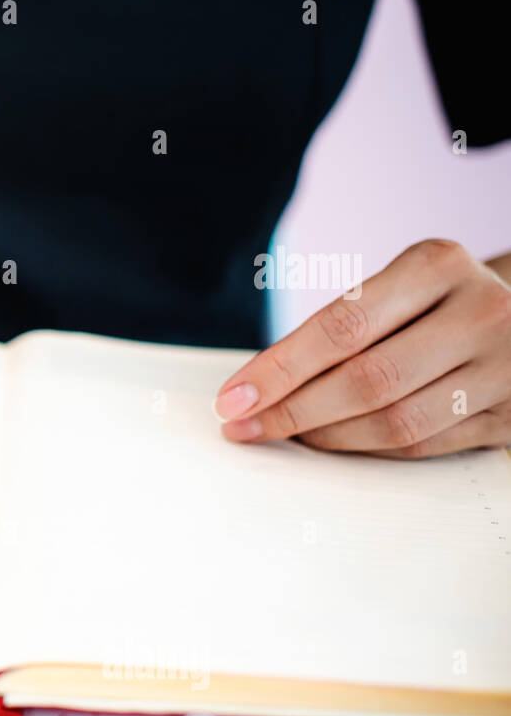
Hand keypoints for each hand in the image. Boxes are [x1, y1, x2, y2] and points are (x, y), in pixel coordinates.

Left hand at [214, 239, 510, 457]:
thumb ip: (341, 326)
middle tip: (244, 427)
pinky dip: (367, 449)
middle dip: (291, 411)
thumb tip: (258, 385)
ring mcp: (505, 367)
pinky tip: (334, 442)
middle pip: (367, 381)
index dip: (278, 369)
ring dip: (326, 437)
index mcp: (438, 266)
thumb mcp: (398, 286)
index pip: (341, 327)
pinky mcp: (510, 415)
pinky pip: (423, 446)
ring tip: (286, 435)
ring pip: (394, 423)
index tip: (232, 398)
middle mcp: (480, 312)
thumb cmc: (436, 301)